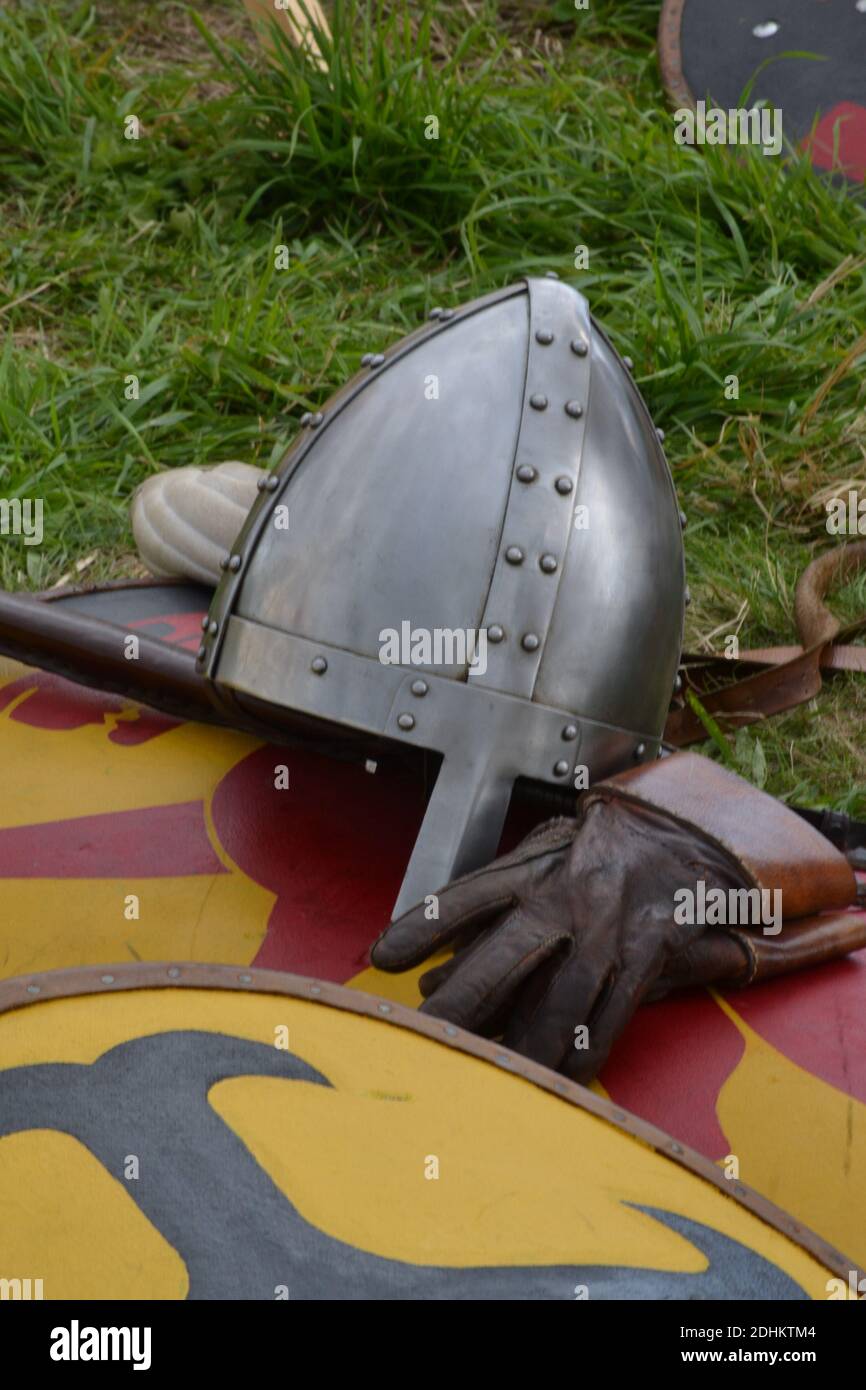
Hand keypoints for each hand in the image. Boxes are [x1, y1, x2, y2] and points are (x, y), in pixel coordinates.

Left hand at [371, 797, 747, 1083]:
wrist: (680, 834)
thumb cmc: (593, 851)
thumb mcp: (540, 857)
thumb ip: (494, 906)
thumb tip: (436, 969)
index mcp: (532, 869)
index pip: (467, 897)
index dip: (424, 925)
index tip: (383, 956)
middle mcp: (566, 897)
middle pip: (505, 957)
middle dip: (463, 1002)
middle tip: (428, 1036)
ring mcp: (609, 928)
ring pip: (560, 1001)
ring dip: (524, 1047)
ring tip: (494, 1078)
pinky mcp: (647, 954)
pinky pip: (612, 1015)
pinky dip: (584, 1054)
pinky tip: (561, 1080)